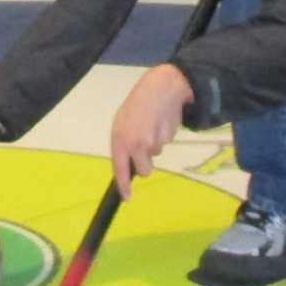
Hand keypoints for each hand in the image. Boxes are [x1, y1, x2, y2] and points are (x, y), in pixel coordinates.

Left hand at [109, 64, 193, 199]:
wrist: (161, 87)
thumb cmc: (137, 106)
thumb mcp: (122, 123)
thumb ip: (123, 144)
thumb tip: (126, 165)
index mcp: (119, 139)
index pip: (119, 169)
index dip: (123, 186)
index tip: (127, 198)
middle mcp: (134, 143)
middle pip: (144, 170)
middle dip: (146, 163)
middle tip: (145, 143)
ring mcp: (152, 141)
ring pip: (156, 156)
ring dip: (155, 145)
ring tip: (152, 125)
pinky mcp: (167, 138)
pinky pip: (165, 144)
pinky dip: (163, 135)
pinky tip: (160, 121)